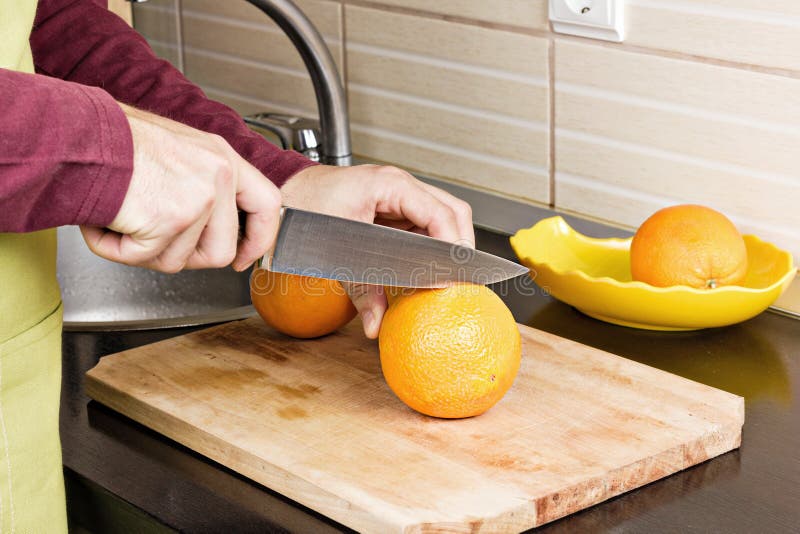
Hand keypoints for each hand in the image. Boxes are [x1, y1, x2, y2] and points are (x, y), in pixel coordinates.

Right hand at [81, 104, 281, 272]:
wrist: (78, 133)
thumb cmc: (117, 141)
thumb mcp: (180, 151)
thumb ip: (205, 185)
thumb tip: (216, 229)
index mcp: (223, 158)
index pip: (267, 205)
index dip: (259, 239)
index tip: (243, 257)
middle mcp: (217, 176)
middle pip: (220, 251)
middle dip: (187, 258)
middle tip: (156, 241)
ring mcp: (197, 199)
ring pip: (180, 261)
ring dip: (146, 250)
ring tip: (125, 218)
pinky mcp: (169, 220)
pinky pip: (143, 258)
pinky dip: (115, 248)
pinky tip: (107, 220)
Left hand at [281, 164, 473, 338]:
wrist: (285, 196)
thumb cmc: (304, 209)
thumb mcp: (332, 252)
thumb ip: (359, 290)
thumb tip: (375, 324)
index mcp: (389, 185)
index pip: (440, 213)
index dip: (451, 246)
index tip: (452, 275)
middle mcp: (400, 186)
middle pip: (453, 211)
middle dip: (460, 245)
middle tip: (458, 278)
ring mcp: (399, 196)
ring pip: (444, 216)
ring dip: (449, 245)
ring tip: (447, 275)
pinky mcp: (394, 208)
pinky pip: (425, 224)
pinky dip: (433, 244)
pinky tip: (428, 268)